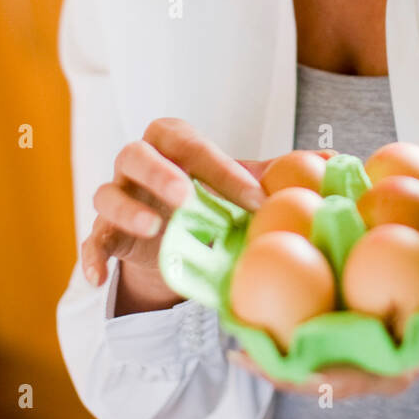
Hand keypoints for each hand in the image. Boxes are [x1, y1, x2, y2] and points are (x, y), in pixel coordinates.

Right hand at [81, 117, 269, 290]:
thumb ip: (272, 172)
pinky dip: (92, 256)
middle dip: (159, 173)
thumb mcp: (235, 182)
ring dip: (128, 210)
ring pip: (106, 194)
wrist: (175, 235)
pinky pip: (91, 240)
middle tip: (186, 196)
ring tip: (155, 228)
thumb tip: (327, 160)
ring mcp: (118, 197)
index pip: (191, 145)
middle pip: (135, 154)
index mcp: (172, 141)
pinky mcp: (105, 233)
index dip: (222, 170)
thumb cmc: (207, 196)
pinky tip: (100, 277)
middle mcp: (138, 163)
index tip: (255, 200)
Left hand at [227, 279, 418, 397]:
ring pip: (305, 353)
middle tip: (237, 345)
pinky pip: (308, 322)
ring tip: (231, 318)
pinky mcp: (346, 324)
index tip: (276, 363)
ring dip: (270, 340)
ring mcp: (358, 346)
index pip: (350, 380)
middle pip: (316, 374)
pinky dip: (282, 309)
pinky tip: (252, 285)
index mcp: (402, 362)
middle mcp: (375, 361)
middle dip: (277, 365)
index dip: (311, 375)